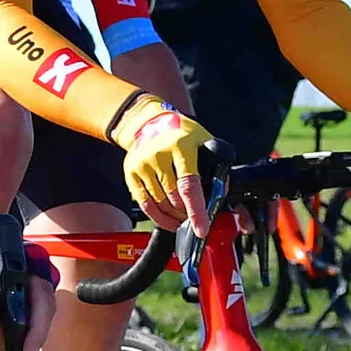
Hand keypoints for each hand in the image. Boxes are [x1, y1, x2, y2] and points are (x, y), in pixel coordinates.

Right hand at [117, 100, 214, 227]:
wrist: (148, 122)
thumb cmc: (181, 133)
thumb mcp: (203, 141)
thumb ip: (214, 166)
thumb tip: (220, 195)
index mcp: (180, 146)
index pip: (189, 185)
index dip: (195, 210)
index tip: (201, 228)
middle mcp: (158, 155)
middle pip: (174, 198)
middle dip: (187, 213)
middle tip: (194, 218)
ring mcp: (142, 164)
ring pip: (160, 204)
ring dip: (173, 217)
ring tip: (183, 219)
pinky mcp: (131, 173)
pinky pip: (145, 204)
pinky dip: (158, 217)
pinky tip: (168, 221)